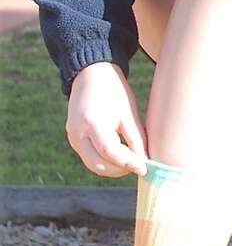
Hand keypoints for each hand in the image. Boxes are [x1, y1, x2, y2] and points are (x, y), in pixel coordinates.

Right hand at [66, 61, 147, 177]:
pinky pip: (88, 157)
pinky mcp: (73, 138)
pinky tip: (121, 157)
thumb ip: (136, 138)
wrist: (91, 75)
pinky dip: (104, 161)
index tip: (145, 169)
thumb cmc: (115, 91)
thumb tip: (145, 162)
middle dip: (120, 170)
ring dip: (112, 168)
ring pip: (92, 164)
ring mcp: (72, 137)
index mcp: (93, 123)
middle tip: (140, 167)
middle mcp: (78, 133)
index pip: (110, 152)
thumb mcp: (129, 113)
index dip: (128, 163)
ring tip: (133, 162)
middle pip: (98, 164)